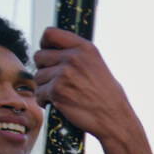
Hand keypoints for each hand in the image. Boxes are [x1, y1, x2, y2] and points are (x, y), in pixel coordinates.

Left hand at [33, 27, 133, 141]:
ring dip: (45, 87)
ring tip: (61, 95)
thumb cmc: (108, 96)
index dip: (45, 44)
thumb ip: (77, 55)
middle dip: (44, 69)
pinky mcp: (57, 91)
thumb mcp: (98, 65)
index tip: (48, 54)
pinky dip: (45, 100)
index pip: (50, 34)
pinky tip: (58, 104)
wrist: (114, 119)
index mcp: (85, 48)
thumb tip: (53, 51)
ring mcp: (64, 74)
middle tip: (56, 80)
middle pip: (39, 56)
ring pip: (38, 76)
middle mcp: (73, 58)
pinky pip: (39, 93)